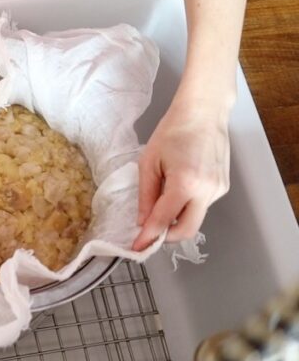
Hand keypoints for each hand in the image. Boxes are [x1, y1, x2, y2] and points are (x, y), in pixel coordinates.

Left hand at [133, 100, 229, 250]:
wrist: (204, 113)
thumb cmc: (174, 131)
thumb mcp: (149, 162)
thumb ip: (146, 195)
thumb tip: (142, 221)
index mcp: (185, 183)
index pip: (164, 221)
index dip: (149, 237)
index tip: (137, 247)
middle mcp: (207, 190)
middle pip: (187, 231)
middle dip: (166, 237)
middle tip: (148, 233)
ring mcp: (218, 190)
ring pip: (195, 219)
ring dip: (176, 219)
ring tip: (161, 200)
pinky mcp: (223, 187)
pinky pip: (202, 206)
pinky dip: (186, 206)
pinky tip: (178, 187)